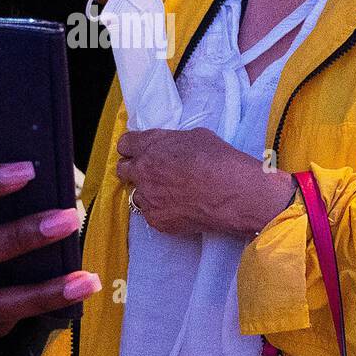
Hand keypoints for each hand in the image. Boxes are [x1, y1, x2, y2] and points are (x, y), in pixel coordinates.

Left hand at [116, 127, 294, 236]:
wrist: (231, 193)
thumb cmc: (219, 160)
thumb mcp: (195, 136)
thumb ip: (172, 142)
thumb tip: (169, 148)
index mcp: (150, 146)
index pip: (125, 144)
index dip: (132, 148)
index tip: (137, 152)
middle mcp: (142, 171)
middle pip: (123, 170)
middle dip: (134, 170)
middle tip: (151, 173)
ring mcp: (147, 197)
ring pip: (137, 195)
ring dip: (149, 193)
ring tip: (171, 194)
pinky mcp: (156, 220)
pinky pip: (151, 214)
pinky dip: (162, 211)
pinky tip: (180, 208)